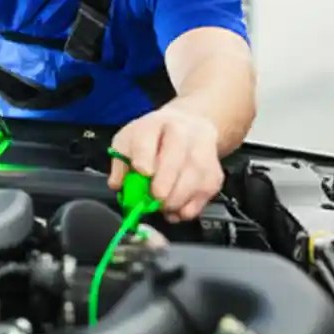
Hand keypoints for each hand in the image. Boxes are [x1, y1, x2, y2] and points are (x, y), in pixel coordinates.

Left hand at [107, 106, 223, 221]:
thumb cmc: (154, 137)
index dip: (143, 158)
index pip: (147, 140)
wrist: (188, 127)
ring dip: (173, 202)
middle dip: (161, 187)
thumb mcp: (128, 141)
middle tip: (151, 200)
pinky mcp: (214, 174)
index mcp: (155, 123)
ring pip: (191, 184)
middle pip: (174, 163)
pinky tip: (175, 206)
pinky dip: (186, 210)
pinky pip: (202, 199)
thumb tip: (118, 184)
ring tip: (161, 203)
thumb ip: (120, 163)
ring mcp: (202, 153)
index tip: (142, 172)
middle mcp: (183, 134)